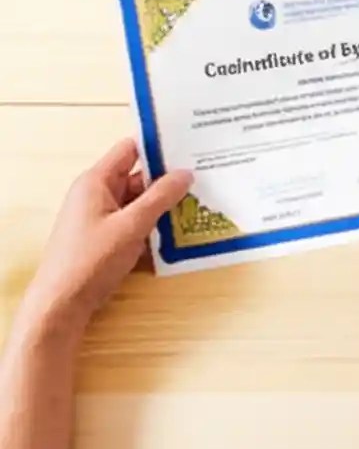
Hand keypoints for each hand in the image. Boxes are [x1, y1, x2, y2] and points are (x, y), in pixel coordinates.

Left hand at [18, 139, 192, 334]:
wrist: (62, 302)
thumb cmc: (92, 259)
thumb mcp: (132, 225)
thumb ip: (161, 197)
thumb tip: (186, 174)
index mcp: (97, 181)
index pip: (131, 150)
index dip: (158, 146)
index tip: (190, 146)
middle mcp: (98, 194)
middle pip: (139, 177)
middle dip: (169, 179)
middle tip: (205, 177)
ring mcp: (102, 216)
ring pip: (140, 201)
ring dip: (165, 204)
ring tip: (200, 203)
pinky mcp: (108, 236)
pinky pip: (136, 221)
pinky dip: (155, 223)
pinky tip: (180, 229)